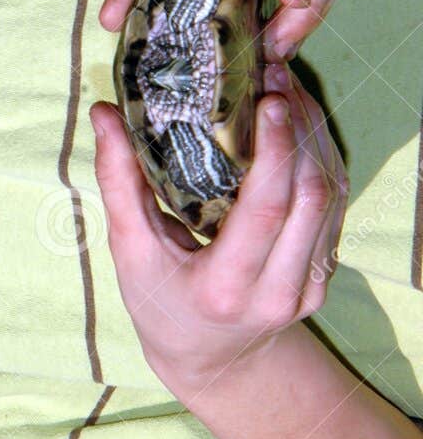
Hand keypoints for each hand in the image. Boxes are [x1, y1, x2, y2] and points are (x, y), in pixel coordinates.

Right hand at [88, 60, 348, 392]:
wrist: (213, 360)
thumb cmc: (159, 304)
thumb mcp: (129, 250)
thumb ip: (118, 182)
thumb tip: (103, 113)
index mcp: (227, 287)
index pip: (267, 209)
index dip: (276, 149)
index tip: (269, 99)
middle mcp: (280, 290)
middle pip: (313, 195)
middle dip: (300, 129)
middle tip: (275, 78)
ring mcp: (310, 285)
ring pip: (333, 197)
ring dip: (316, 138)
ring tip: (288, 92)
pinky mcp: (326, 274)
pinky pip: (336, 207)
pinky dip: (321, 160)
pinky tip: (299, 128)